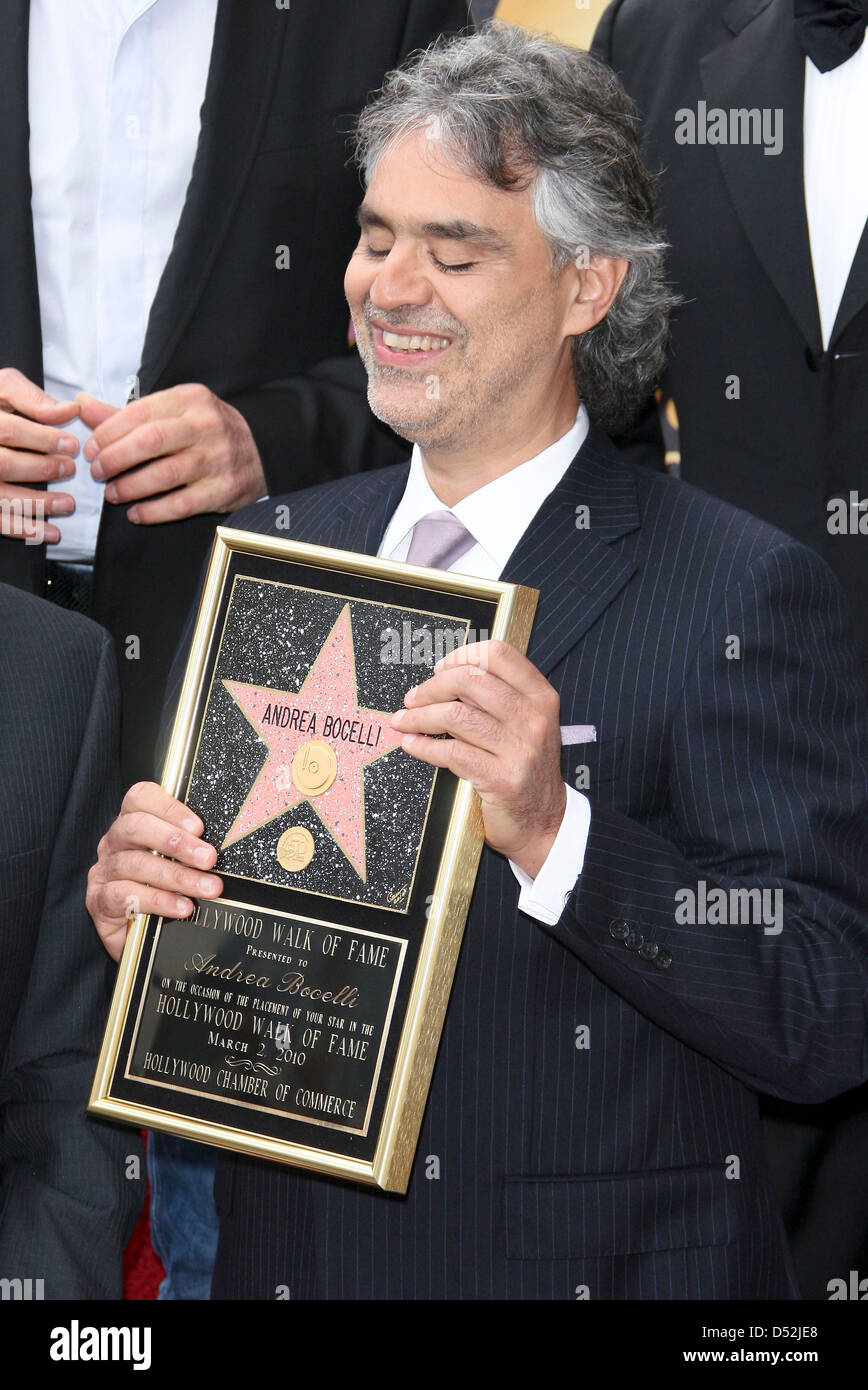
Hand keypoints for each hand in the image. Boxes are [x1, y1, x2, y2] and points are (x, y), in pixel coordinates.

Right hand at [0, 367, 80, 542]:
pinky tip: (50, 532)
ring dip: (37, 503)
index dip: (42, 438)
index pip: (8, 430)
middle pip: (3, 464)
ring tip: (67, 503)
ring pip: (1, 496)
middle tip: (69, 470)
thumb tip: (69, 410)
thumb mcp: (2, 388)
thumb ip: (31, 398)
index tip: (71, 445)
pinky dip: (24, 528)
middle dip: (40, 469)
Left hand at [78, 382, 265, 523]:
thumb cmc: (207, 430)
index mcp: (190, 399)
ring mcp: (217, 459)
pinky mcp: (223, 490)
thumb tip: (82, 406)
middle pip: (151, 442)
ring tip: (113, 493)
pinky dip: (153, 511)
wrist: (262, 450)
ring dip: (130, 487)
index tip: (92, 448)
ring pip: (164, 475)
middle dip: (115, 459)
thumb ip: (128, 413)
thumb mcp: (174, 411)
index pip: (140, 412)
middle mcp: (206, 426)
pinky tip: (136, 513)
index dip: (109, 432)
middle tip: (97, 472)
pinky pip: (181, 504)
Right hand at [87, 782, 222, 960]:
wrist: (141, 941)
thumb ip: (193, 848)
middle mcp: (114, 842)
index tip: (199, 827)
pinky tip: (181, 907)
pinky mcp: (98, 901)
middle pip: (136, 827)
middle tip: (208, 859)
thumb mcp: (181, 864)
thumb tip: (226, 843)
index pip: (140, 798)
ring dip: (176, 876)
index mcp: (133, 823)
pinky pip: (124, 895)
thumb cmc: (164, 891)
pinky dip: (157, 901)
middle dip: (176, 842)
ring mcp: (104, 870)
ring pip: (134, 864)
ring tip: (207, 888)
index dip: (169, 808)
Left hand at [389, 640, 565, 877]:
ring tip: (403, 721)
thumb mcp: (525, 726)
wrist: (545, 824)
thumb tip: (446, 678)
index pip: (498, 654)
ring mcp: (520, 750)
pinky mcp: (502, 779)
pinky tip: (412, 745)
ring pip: (456, 716)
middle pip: (471, 680)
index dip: (461, 655)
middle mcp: (534, 719)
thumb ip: (496, 699)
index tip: (439, 669)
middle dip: (431, 687)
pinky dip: (424, 746)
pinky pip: (452, 752)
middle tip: (412, 698)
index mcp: (541, 698)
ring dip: (420, 716)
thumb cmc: (527, 771)